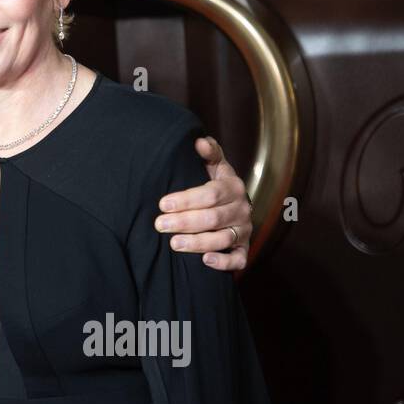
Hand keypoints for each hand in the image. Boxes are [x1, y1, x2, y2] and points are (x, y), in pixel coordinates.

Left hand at [155, 136, 251, 272]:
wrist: (232, 204)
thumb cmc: (214, 183)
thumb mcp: (213, 165)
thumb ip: (208, 153)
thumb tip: (199, 141)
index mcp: (233, 187)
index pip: (210, 194)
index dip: (186, 199)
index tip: (163, 204)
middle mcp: (242, 209)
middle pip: (213, 218)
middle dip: (185, 222)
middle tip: (160, 225)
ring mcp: (244, 230)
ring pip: (223, 240)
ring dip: (197, 243)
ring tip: (173, 244)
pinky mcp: (244, 248)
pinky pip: (239, 259)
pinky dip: (224, 262)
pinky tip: (205, 261)